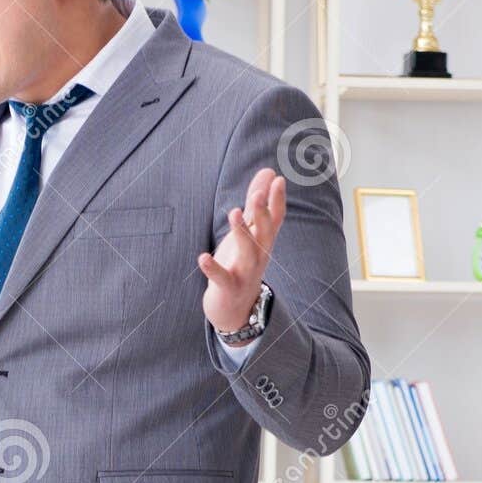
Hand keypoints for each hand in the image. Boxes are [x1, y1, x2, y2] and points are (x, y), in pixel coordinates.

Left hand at [198, 166, 284, 333]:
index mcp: (263, 242)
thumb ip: (255, 204)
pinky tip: (202, 258)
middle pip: (265, 233)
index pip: (275, 219)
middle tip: (257, 194)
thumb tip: (269, 173)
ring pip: (248, 252)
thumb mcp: (249, 233)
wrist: (234, 309)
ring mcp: (245, 273)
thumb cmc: (240, 264)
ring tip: (233, 213)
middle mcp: (259, 256)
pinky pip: (221, 277)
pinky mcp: (228, 288)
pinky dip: (213, 268)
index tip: (279, 179)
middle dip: (262, 214)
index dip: (278, 201)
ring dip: (242, 233)